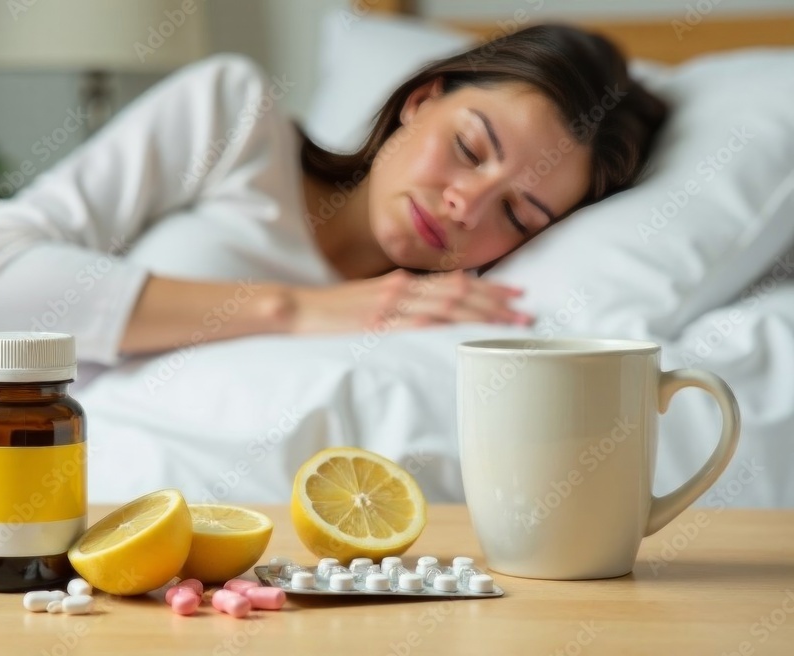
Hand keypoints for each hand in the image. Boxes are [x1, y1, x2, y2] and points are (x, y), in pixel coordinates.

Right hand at [288, 269, 532, 334]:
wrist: (297, 307)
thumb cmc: (333, 309)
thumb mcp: (371, 301)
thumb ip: (401, 303)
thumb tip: (431, 311)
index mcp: (402, 282)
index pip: (454, 282)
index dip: (488, 287)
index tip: (516, 293)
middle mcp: (402, 288)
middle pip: (459, 292)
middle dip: (496, 301)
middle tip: (527, 310)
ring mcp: (390, 304)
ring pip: (447, 305)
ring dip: (483, 313)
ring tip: (511, 322)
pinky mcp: (377, 322)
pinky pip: (418, 321)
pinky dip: (446, 323)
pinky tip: (466, 328)